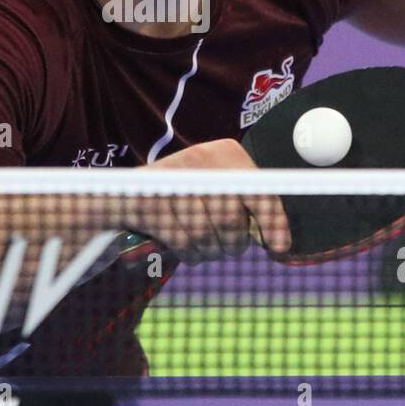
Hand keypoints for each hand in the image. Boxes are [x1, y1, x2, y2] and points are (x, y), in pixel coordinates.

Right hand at [137, 139, 291, 263]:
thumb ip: (249, 208)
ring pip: (206, 234)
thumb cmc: (186, 199)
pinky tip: (186, 248)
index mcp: (225, 152)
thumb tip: (280, 243)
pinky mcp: (148, 201)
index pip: (259, 190)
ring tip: (205, 246)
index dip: (272, 221)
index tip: (279, 247)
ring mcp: (171, 178)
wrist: (124, 195)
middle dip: (233, 244)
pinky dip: (188, 253)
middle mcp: (199, 158)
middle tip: (228, 247)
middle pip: (232, 218)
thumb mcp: (219, 192)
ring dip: (209, 251)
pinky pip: (182, 241)